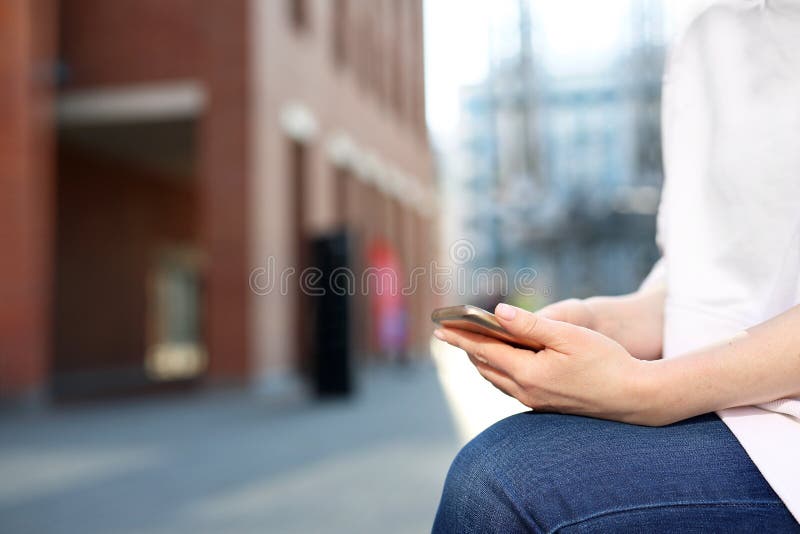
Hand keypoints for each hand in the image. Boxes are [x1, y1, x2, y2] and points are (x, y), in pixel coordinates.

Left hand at [434, 303, 657, 424]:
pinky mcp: (546, 405)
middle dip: (467, 347)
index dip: (460, 336)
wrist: (635, 398)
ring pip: (497, 378)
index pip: (484, 350)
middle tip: (450, 331)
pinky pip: (511, 386)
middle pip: (485, 366)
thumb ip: (530, 325)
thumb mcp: (568, 336)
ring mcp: (535, 401)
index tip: (440, 327)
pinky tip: (500, 362)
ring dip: (481, 360)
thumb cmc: (606, 362)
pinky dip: (498, 370)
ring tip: (469, 344)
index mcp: (527, 373)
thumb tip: (498, 313)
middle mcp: (526, 391)